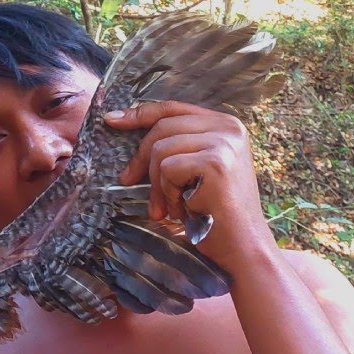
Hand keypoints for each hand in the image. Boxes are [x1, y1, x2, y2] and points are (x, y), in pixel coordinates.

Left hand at [103, 101, 277, 271]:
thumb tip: (127, 128)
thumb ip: (176, 146)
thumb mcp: (195, 170)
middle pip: (162, 128)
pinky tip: (183, 209)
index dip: (140, 113)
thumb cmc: (212, 212)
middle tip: (129, 182)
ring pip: (161, 150)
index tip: (112, 120)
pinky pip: (168, 169)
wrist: (241, 244)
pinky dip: (168, 193)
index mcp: (224, 124)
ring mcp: (224, 143)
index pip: (173, 108)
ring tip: (170, 206)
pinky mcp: (216, 162)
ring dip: (158, 185)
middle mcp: (228, 127)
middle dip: (141, 160)